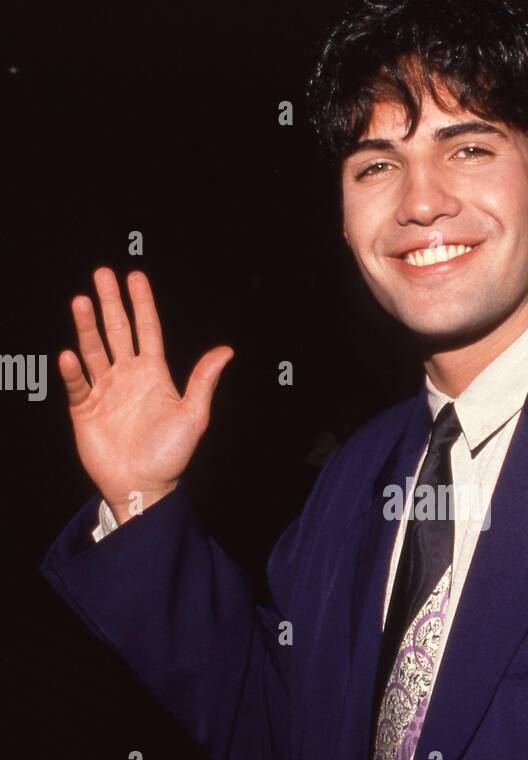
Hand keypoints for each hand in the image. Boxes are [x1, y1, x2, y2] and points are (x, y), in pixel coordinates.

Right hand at [59, 268, 233, 523]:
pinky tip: (70, 355)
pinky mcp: (85, 410)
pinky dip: (73, 371)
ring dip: (87, 327)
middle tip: (102, 274)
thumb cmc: (171, 454)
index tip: (135, 276)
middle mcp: (127, 376)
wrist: (144, 486)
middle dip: (110, 302)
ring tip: (81, 301)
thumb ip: (203, 381)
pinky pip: (77, 385)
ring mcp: (104, 391)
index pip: (147, 330)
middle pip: (116, 331)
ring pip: (93, 350)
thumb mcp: (193, 416)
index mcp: (153, 374)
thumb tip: (226, 351)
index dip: (141, 304)